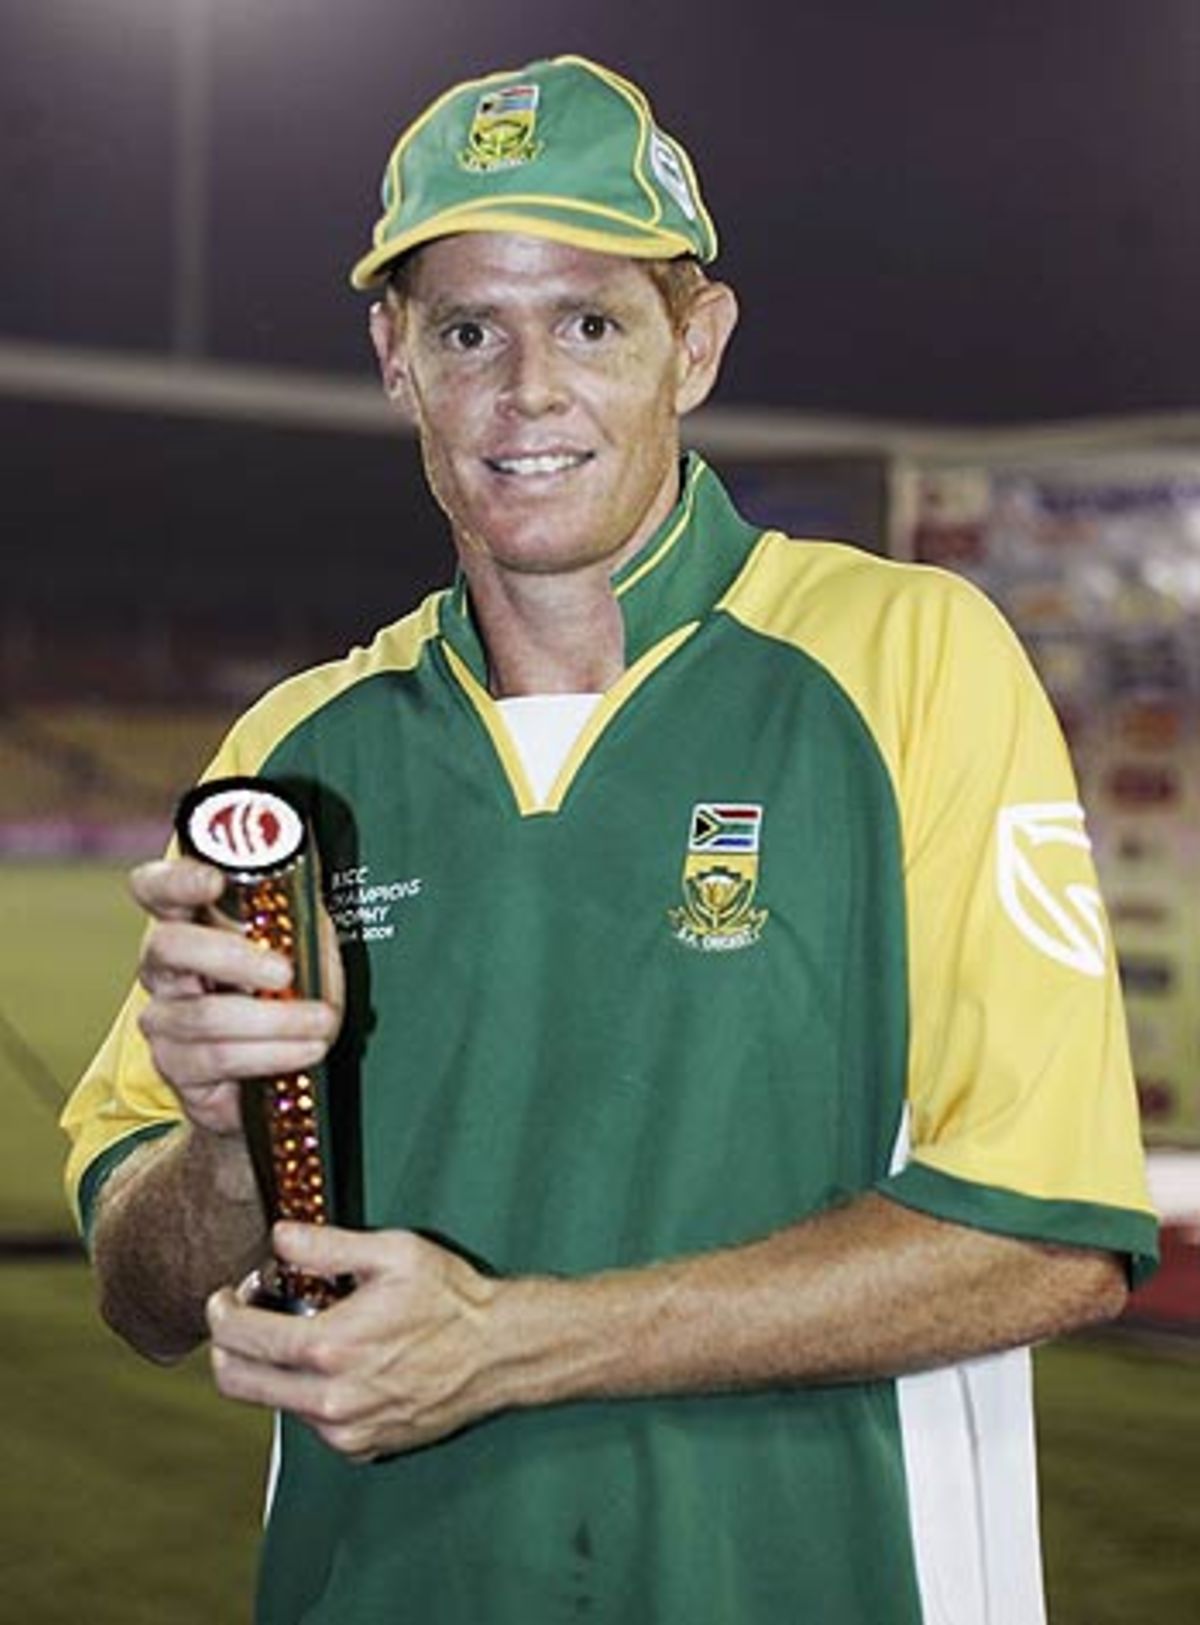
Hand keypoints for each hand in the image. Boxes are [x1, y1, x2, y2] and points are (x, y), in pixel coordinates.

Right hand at [131, 857, 342, 1134]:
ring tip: (320, 1021)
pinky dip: (273, 1053)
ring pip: (205, 1015)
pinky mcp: (176, 1067)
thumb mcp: (298, 948)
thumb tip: (313, 910)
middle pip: (169, 946)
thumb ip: (300, 922)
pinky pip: (220, 1058)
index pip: (158, 888)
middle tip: (282, 972)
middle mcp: (166, 969)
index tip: (215, 881)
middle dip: (230, 956)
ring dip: (276, 1019)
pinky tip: (305, 1049)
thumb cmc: (278, 996)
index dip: (178, 880)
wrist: (267, 1076)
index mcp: (188, 924)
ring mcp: (164, 1019)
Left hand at [207, 1224, 502, 1459]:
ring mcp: (344, 1430)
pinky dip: (308, 1390)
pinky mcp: (360, 1447)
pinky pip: (310, 1421)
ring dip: (272, 1367)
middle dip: (225, 1345)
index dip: (222, 1310)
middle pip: (235, 1382)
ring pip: (273, 1402)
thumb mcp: (394, 1252)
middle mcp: (330, 1400)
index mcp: (331, 1348)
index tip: (228, 1294)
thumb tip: (279, 1238)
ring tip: (307, 1330)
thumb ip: (326, 1245)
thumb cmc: (452, 1299)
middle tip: (245, 1315)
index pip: (240, 1337)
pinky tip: (340, 1362)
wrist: (499, 1352)